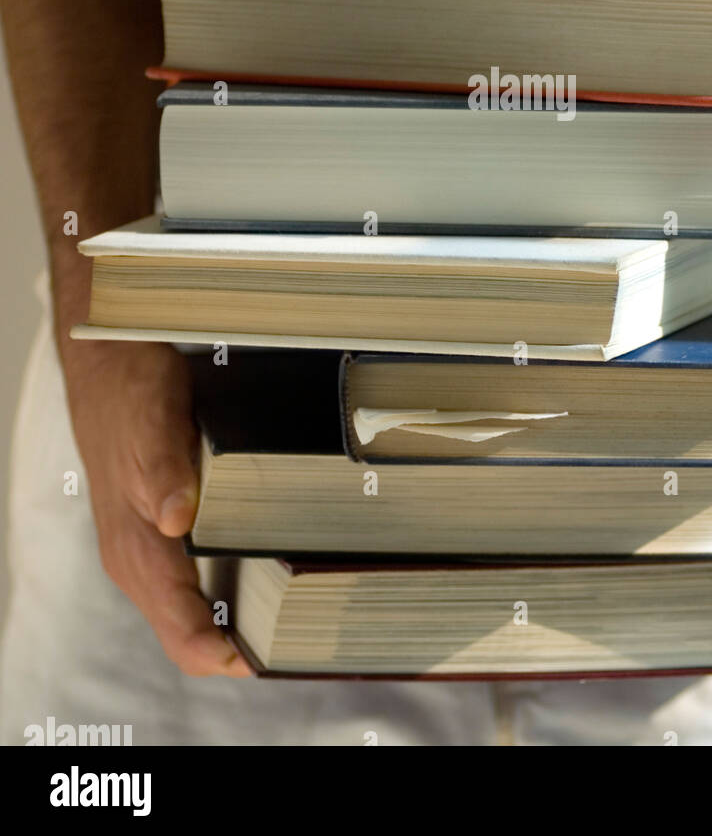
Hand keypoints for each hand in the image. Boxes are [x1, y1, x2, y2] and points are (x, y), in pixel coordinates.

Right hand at [62, 337, 249, 677]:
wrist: (108, 362)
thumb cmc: (132, 394)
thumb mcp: (156, 424)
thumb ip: (165, 475)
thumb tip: (176, 519)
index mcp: (137, 545)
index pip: (178, 626)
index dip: (218, 655)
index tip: (262, 662)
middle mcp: (137, 555)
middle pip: (184, 629)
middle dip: (231, 650)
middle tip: (290, 645)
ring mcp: (144, 543)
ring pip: (185, 607)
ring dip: (227, 624)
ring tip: (282, 624)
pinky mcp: (155, 525)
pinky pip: (185, 579)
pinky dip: (218, 594)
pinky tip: (254, 582)